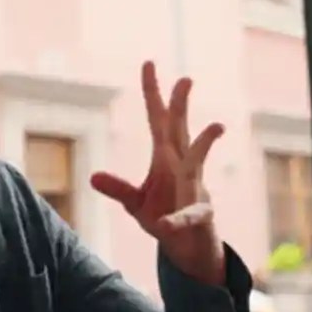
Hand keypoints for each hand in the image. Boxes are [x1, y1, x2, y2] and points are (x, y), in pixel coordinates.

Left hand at [90, 61, 226, 284]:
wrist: (189, 248)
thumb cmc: (164, 217)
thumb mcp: (135, 203)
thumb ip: (118, 188)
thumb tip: (93, 176)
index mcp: (165, 158)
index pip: (157, 119)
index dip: (153, 92)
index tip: (149, 63)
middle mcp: (182, 167)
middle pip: (180, 130)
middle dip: (182, 106)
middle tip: (185, 79)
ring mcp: (194, 189)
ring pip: (199, 161)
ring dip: (205, 145)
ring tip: (218, 126)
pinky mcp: (199, 215)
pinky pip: (188, 216)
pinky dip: (177, 220)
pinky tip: (168, 223)